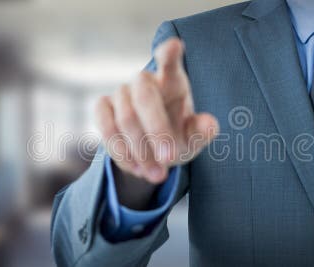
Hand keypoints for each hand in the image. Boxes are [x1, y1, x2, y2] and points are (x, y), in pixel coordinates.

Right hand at [95, 38, 218, 206]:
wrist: (152, 150)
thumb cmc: (178, 135)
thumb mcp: (194, 138)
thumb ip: (202, 131)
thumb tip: (210, 125)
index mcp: (172, 80)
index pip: (169, 60)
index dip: (169, 52)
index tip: (174, 46)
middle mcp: (144, 81)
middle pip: (145, 97)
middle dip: (157, 131)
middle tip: (170, 159)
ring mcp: (121, 92)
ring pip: (125, 119)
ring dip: (141, 151)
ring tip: (157, 174)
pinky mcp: (103, 107)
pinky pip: (107, 129)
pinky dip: (123, 153)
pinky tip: (138, 169)